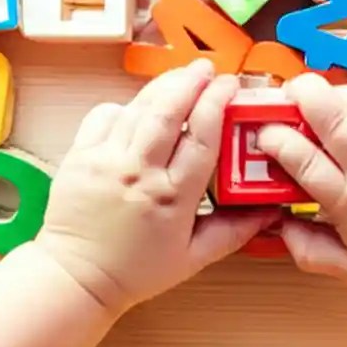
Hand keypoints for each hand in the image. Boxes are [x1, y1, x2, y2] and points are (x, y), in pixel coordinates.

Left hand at [34, 59, 278, 313]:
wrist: (76, 278)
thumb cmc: (135, 270)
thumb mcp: (193, 258)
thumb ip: (234, 231)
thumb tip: (270, 211)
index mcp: (173, 197)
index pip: (202, 136)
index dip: (218, 103)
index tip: (230, 85)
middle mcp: (139, 173)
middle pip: (169, 111)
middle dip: (191, 80)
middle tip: (207, 69)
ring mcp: (106, 161)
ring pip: (138, 107)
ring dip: (163, 85)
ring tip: (182, 76)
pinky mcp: (80, 156)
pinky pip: (106, 114)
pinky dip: (126, 105)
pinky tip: (140, 109)